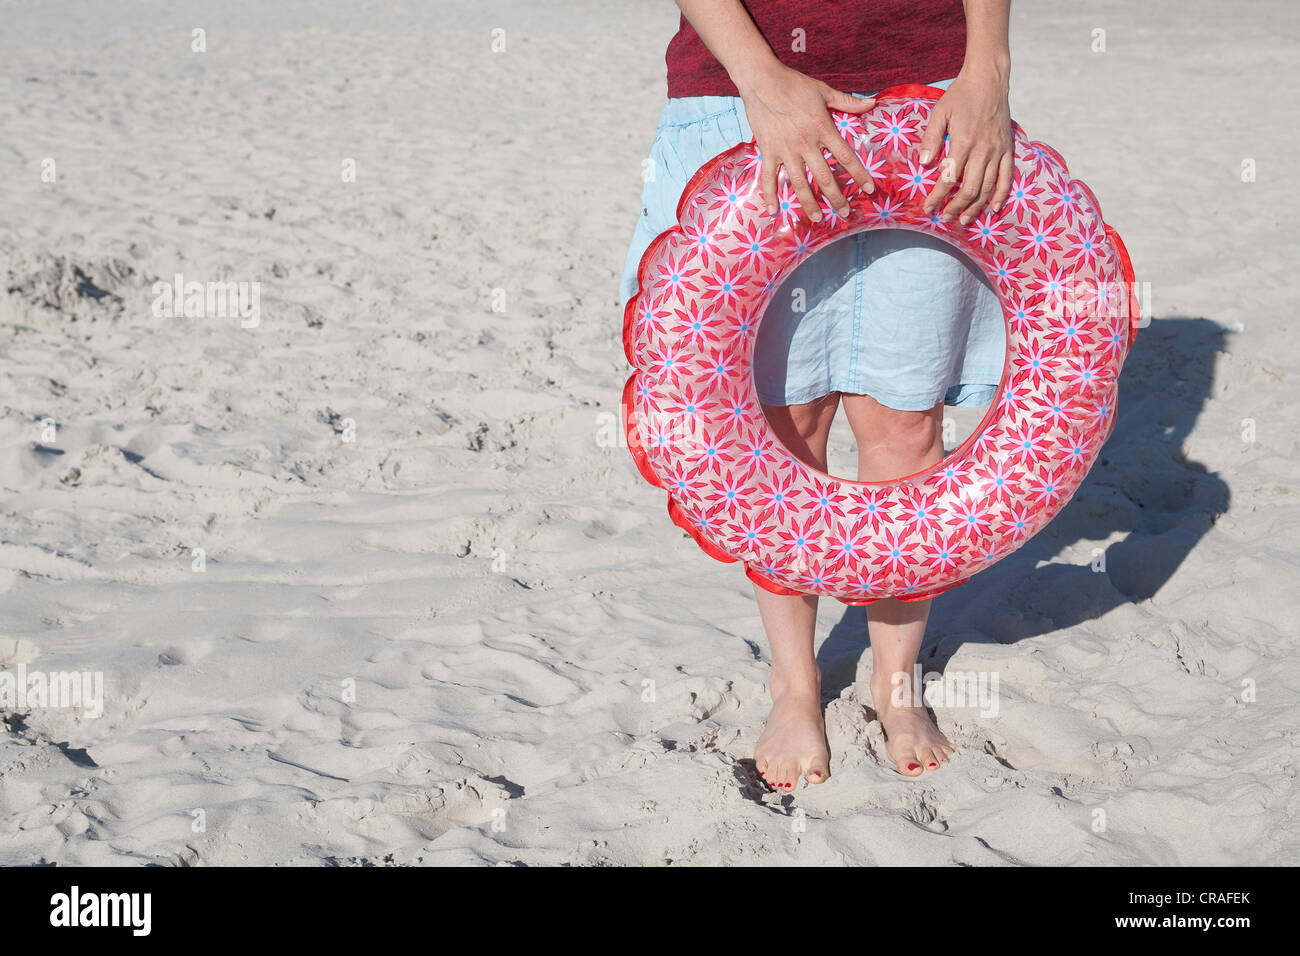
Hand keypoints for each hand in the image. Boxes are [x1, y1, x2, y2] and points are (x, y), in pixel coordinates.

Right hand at [734, 62, 875, 222]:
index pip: (846, 156)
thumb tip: (873, 103)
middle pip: (824, 177)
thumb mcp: (824, 91)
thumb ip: (848, 102)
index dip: (859, 174)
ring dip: (809, 203)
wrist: (762, 81)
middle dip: (837, 197)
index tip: (869, 189)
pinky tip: (774, 211)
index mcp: (822, 128)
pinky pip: (769, 178)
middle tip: (845, 213)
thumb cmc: (794, 84)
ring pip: (799, 183)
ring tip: (818, 218)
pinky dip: (770, 195)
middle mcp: (805, 143)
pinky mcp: (768, 152)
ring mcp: (785, 150)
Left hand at [917, 68, 1012, 224]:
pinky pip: (1007, 176)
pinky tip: (994, 208)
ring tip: (964, 220)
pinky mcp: (1008, 148)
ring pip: (988, 187)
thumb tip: (923, 163)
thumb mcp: (939, 112)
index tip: (927, 208)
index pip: (949, 179)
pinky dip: (1001, 194)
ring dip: (975, 207)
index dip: (937, 197)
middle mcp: (983, 150)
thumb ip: (931, 138)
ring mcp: (998, 150)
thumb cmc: (961, 94)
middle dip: (956, 207)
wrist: (989, 79)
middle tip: (945, 218)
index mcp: (964, 142)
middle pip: (970, 189)